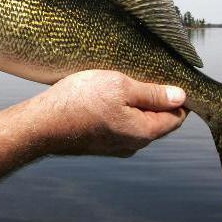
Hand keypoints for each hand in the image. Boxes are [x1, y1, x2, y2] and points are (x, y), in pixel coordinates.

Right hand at [35, 70, 187, 156]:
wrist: (40, 124)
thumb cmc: (79, 102)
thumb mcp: (120, 86)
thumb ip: (153, 93)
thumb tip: (181, 96)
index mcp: (144, 133)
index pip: (177, 117)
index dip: (177, 96)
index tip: (168, 77)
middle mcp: (132, 145)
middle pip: (157, 120)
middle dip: (154, 99)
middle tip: (140, 75)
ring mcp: (114, 146)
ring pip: (136, 121)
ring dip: (132, 104)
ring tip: (118, 83)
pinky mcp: (99, 143)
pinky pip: (118, 125)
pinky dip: (117, 110)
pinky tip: (103, 97)